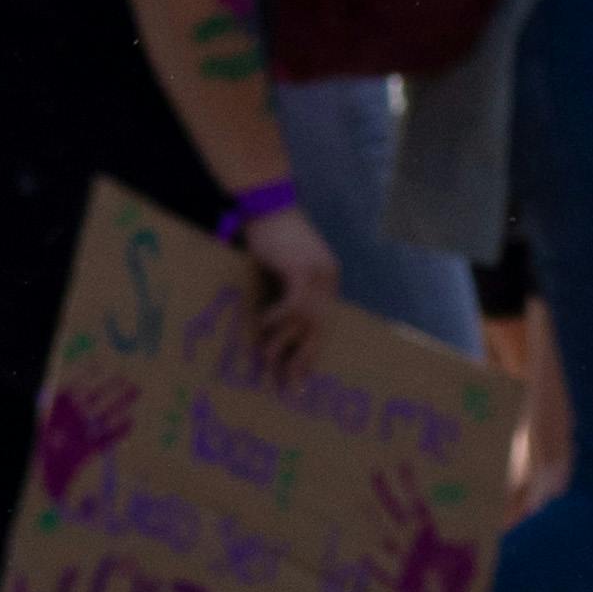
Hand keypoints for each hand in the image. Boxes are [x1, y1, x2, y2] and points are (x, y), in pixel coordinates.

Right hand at [239, 199, 339, 366]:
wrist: (267, 202)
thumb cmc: (268, 234)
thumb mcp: (280, 268)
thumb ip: (281, 293)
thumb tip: (269, 326)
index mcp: (327, 281)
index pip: (323, 325)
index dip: (311, 352)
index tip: (301, 378)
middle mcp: (328, 280)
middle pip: (319, 330)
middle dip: (303, 362)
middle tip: (291, 389)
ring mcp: (319, 275)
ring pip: (306, 323)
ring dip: (283, 346)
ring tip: (266, 364)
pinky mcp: (303, 269)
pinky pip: (294, 305)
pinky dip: (278, 319)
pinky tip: (264, 327)